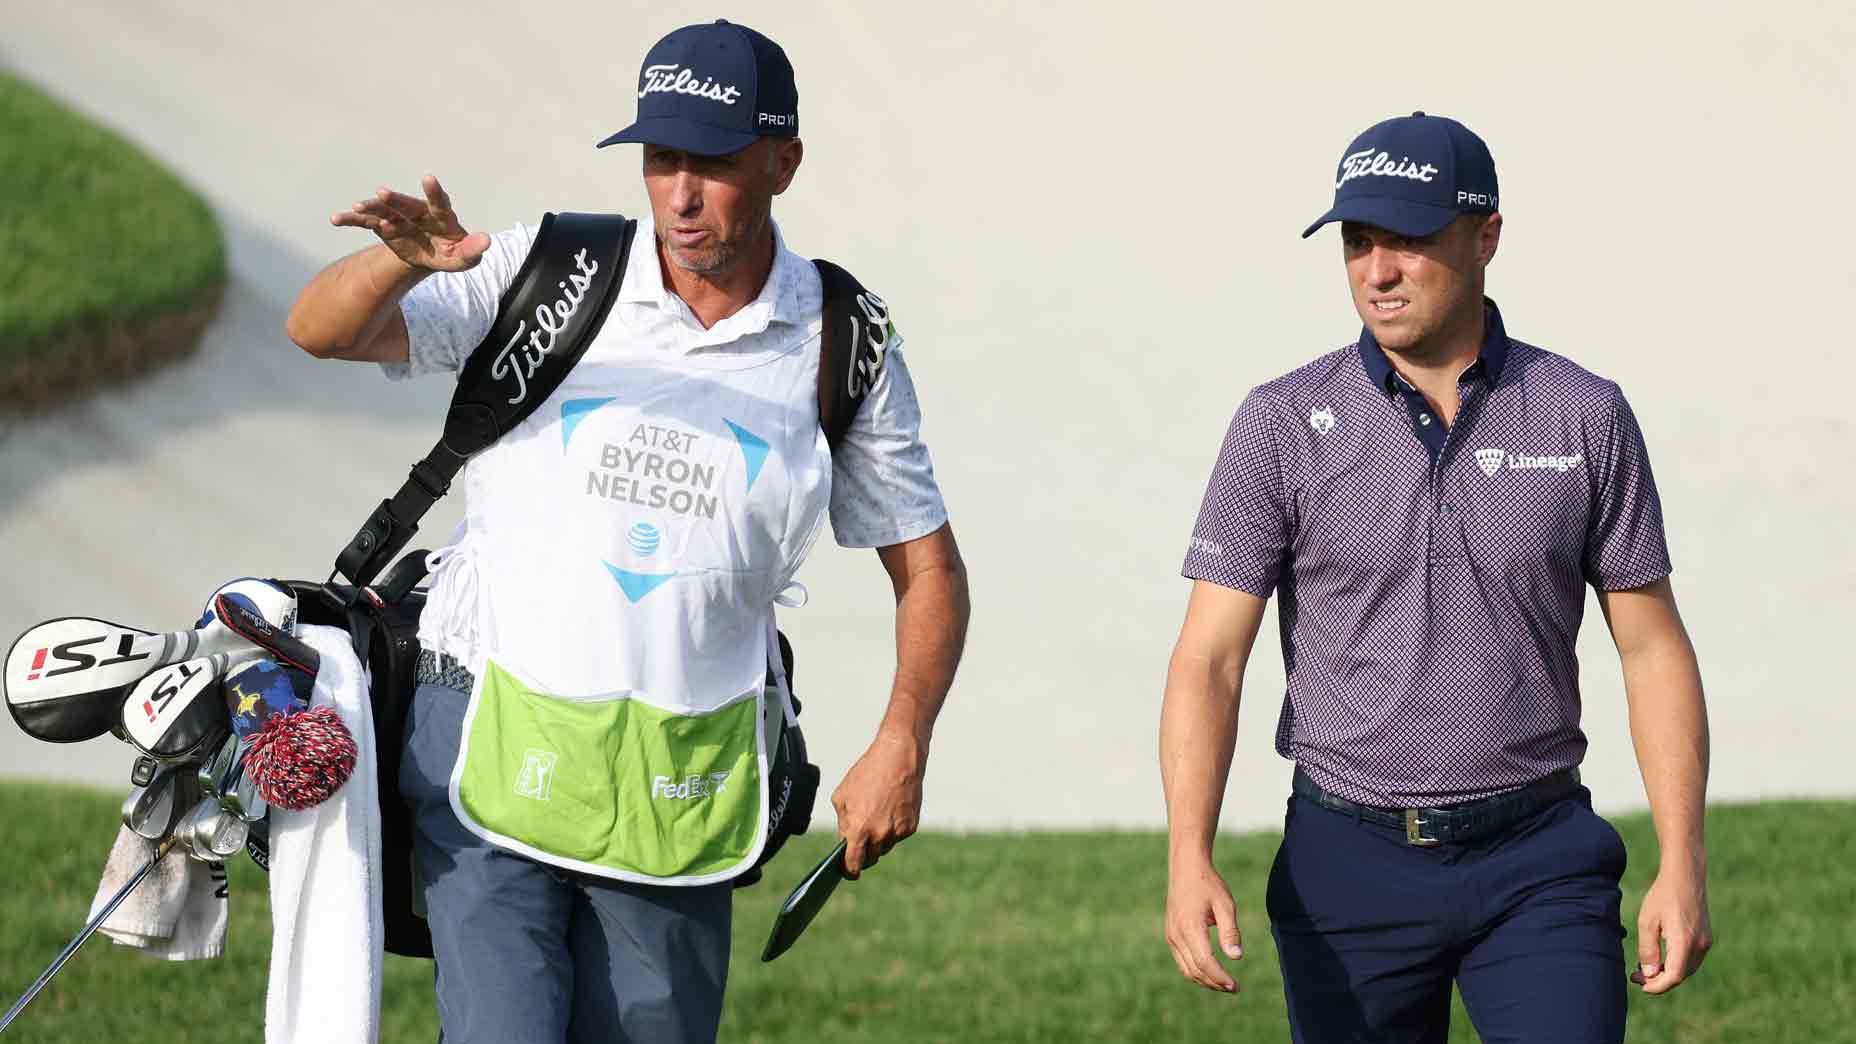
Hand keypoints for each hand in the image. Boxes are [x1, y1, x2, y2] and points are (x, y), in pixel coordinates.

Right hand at [330, 174, 490, 272]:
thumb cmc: (450, 252)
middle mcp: (418, 212)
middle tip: (382, 193)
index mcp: (441, 216)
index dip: (434, 191)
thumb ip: (473, 250)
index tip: (428, 179)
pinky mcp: (384, 226)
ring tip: (358, 207)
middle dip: (395, 199)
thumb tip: (486, 240)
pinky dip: (352, 220)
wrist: (430, 256)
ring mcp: (399, 217)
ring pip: (383, 209)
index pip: (439, 202)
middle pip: (406, 204)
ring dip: (371, 207)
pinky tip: (336, 219)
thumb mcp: (463, 257)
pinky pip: (366, 222)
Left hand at [831, 729, 926, 876]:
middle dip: (863, 852)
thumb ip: (842, 823)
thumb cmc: (867, 774)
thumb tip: (845, 840)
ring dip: (878, 840)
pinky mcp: (911, 826)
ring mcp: (897, 832)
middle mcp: (880, 835)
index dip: (849, 870)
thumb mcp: (842, 796)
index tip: (848, 871)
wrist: (898, 758)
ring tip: (876, 815)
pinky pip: (898, 836)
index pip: (853, 864)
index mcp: (859, 829)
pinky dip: (892, 829)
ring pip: (885, 847)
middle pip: (870, 858)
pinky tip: (890, 809)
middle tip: (860, 836)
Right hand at [1165, 859, 1242, 992]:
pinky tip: (1211, 971)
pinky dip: (1197, 971)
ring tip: (1224, 984)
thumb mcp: (1225, 904)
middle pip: (1195, 970)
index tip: (1235, 986)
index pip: (1205, 962)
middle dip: (1215, 983)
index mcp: (1189, 926)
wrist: (1186, 868)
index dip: (1220, 977)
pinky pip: (1182, 961)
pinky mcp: (1171, 935)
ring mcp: (1171, 936)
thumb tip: (1236, 957)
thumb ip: (1230, 932)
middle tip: (1234, 989)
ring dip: (1205, 980)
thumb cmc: (1208, 884)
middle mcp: (1176, 934)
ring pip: (1186, 969)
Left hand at [1631, 865, 1712, 992]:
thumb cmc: (1663, 895)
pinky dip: (1675, 963)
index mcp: (1684, 942)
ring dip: (1667, 972)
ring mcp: (1705, 941)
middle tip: (1635, 975)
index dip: (1657, 986)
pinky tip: (1659, 958)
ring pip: (1686, 968)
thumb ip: (1648, 949)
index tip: (1640, 985)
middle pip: (1680, 975)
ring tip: (1644, 968)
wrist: (1685, 875)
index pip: (1673, 976)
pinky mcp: (1705, 937)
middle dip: (1658, 980)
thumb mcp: (1647, 921)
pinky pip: (1691, 959)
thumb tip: (1649, 974)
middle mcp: (1699, 945)